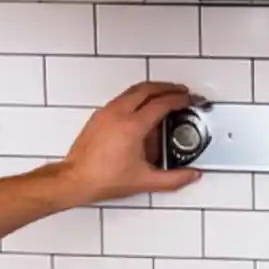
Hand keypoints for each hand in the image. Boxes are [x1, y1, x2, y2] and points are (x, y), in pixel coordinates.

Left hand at [51, 81, 201, 206]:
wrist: (75, 180)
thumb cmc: (103, 178)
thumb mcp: (146, 181)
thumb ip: (174, 179)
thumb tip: (192, 175)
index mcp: (132, 127)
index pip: (161, 104)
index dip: (180, 99)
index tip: (190, 99)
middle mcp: (118, 114)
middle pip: (147, 89)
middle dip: (167, 87)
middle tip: (181, 91)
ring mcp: (106, 113)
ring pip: (133, 91)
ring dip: (152, 90)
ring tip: (164, 96)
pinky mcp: (99, 117)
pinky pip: (122, 98)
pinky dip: (137, 97)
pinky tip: (142, 109)